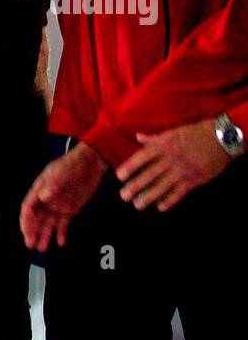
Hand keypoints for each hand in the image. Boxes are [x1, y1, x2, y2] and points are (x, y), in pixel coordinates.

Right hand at [20, 143, 107, 250]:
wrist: (90, 164)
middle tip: (30, 244)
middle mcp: (47, 199)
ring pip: (48, 224)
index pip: (29, 207)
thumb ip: (52, 185)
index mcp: (40, 189)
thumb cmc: (72, 164)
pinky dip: (61, 234)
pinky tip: (60, 243)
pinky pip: (63, 224)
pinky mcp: (70, 210)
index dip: (26, 220)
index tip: (26, 231)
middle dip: (32, 232)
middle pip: (36, 218)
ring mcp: (58, 205)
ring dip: (44, 236)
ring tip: (42, 248)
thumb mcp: (61, 172)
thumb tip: (43, 196)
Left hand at [117, 120, 231, 210]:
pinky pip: (179, 193)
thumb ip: (154, 138)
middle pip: (150, 174)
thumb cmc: (194, 133)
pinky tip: (160, 207)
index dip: (130, 167)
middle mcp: (171, 159)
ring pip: (162, 186)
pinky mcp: (194, 180)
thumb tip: (138, 137)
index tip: (119, 176)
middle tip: (123, 196)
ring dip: (149, 197)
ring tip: (137, 205)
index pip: (143, 157)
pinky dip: (169, 201)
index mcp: (164, 145)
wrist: (220, 139)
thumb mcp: (172, 132)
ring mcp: (182, 171)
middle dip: (136, 186)